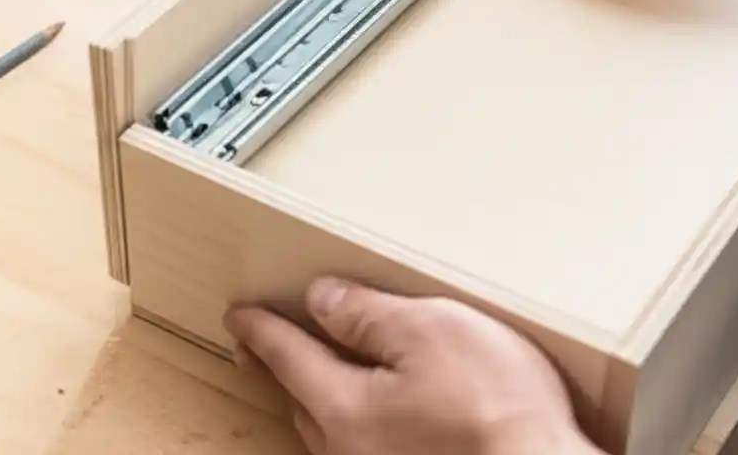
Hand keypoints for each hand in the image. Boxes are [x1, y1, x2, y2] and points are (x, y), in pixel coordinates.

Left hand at [224, 277, 599, 454]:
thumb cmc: (498, 410)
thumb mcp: (433, 332)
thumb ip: (369, 314)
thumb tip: (323, 299)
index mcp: (345, 408)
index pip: (288, 356)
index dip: (262, 329)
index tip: (239, 314)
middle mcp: (350, 452)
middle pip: (302, 400)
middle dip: (283, 368)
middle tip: (262, 347)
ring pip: (330, 434)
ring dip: (316, 402)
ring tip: (315, 382)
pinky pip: (361, 451)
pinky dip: (355, 428)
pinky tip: (375, 423)